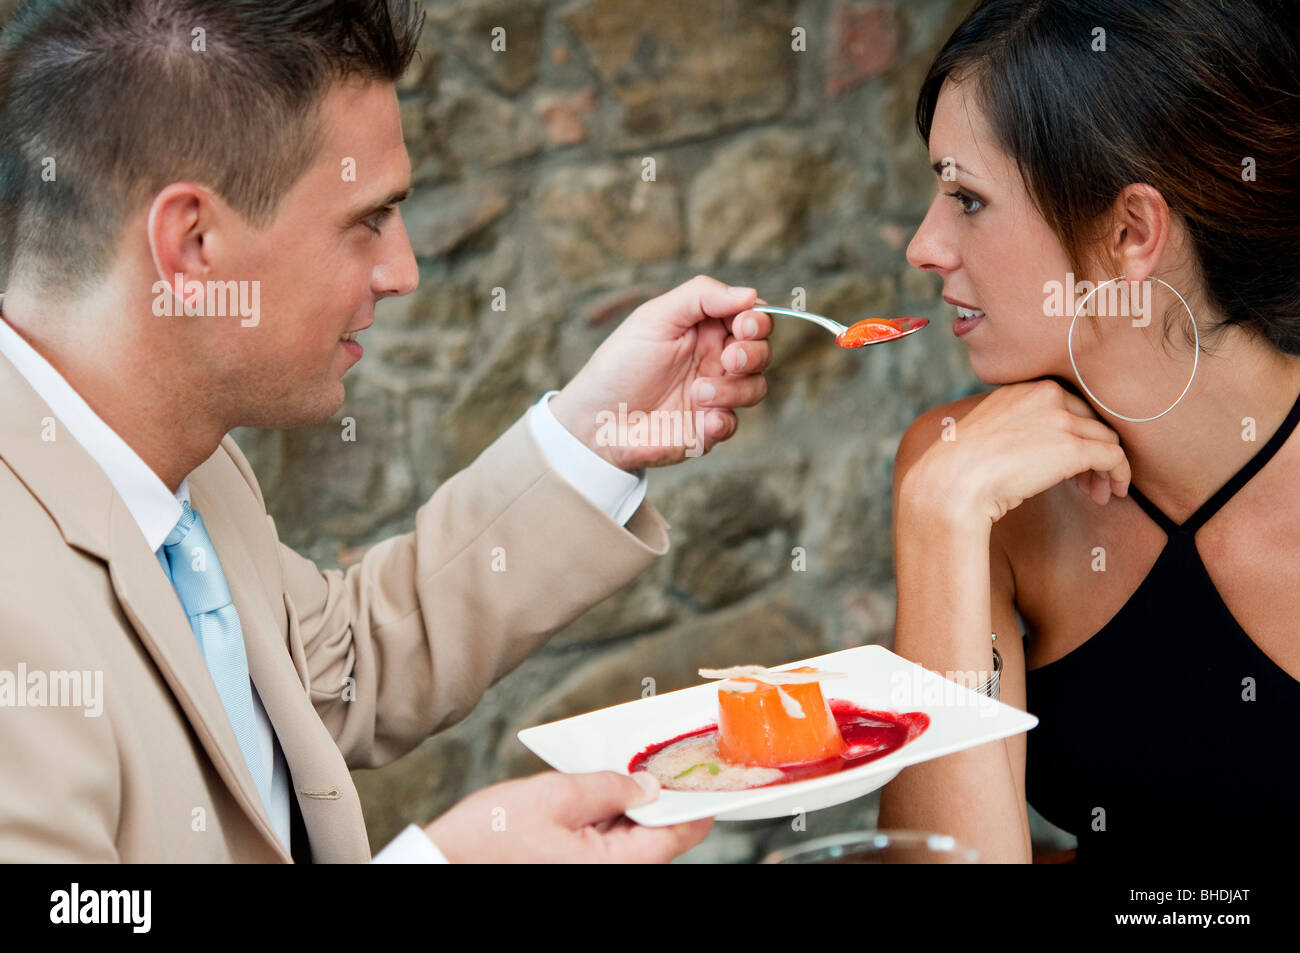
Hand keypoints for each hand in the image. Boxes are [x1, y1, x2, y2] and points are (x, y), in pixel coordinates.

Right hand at [421, 770, 712, 862]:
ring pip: (630, 840)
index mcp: (616, 867)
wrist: (443, 866)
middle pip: (656, 837)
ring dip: (630, 806)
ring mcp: (591, 876)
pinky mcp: (573, 870)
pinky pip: (605, 846)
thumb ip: (610, 787)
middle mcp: (610, 878)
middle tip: (664, 756)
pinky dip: (607, 819)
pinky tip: (598, 791)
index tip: (710, 773)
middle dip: (659, 796)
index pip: (678, 834)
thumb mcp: (556, 796)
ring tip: (626, 768)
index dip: (696, 800)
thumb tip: (648, 785)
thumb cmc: (492, 838)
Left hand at [548, 275, 771, 470]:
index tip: (744, 325)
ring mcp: (714, 395)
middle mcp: (714, 360)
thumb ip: (701, 296)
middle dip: (753, 353)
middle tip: (728, 359)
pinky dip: (724, 421)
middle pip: (761, 351)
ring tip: (697, 393)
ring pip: (755, 388)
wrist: (595, 419)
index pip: (751, 318)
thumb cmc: (620, 364)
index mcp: (704, 329)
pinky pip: (733, 424)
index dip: (757, 319)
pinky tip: (704, 420)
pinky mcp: (707, 428)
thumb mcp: (655, 317)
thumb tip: (750, 294)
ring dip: (734, 389)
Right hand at [901, 380, 1131, 526]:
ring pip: (1107, 439)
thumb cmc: (962, 465)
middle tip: (1087, 481)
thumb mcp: (991, 430)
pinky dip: (1120, 476)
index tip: (1070, 461)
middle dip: (1093, 451)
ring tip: (1098, 492)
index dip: (1076, 433)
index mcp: (1025, 387)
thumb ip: (1020, 425)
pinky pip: (1115, 458)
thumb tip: (1040, 447)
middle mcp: (1047, 395)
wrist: (952, 480)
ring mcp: (1061, 420)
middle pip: (1092, 420)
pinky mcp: (1073, 449)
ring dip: (1106, 468)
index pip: (1070, 405)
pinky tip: (1112, 493)